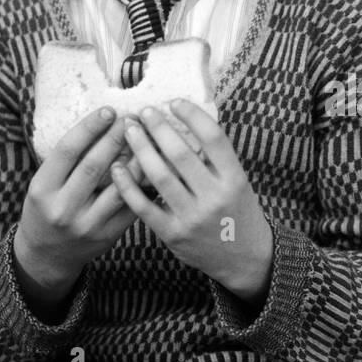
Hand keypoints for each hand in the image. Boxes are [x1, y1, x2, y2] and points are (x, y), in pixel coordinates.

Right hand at [14, 107, 136, 316]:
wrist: (47, 255)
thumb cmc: (48, 208)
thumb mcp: (45, 184)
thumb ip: (68, 161)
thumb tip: (102, 123)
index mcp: (42, 189)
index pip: (68, 150)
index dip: (89, 128)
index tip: (108, 111)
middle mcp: (63, 208)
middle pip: (95, 165)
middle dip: (116, 138)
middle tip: (134, 118)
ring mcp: (87, 224)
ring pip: (120, 187)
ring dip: (137, 160)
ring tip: (149, 138)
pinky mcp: (108, 236)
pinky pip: (132, 205)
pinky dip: (145, 185)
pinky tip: (157, 166)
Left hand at [112, 100, 273, 305]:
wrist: (244, 259)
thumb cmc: (239, 212)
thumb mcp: (238, 183)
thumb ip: (216, 159)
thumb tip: (186, 122)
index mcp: (234, 179)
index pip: (213, 138)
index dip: (192, 115)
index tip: (175, 102)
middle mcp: (215, 197)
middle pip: (181, 154)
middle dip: (158, 128)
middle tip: (143, 112)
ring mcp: (192, 217)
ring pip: (159, 176)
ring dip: (140, 149)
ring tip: (129, 131)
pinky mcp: (173, 234)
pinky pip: (144, 206)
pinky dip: (127, 185)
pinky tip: (117, 167)